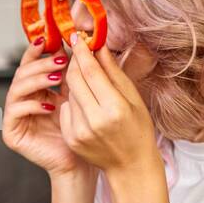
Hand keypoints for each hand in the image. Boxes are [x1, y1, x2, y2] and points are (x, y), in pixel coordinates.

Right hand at [2, 39, 89, 177]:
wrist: (79, 162)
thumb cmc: (81, 129)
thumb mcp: (77, 94)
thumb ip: (71, 72)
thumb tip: (75, 41)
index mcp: (35, 90)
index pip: (30, 64)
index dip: (35, 50)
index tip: (47, 38)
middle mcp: (22, 100)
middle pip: (22, 73)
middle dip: (41, 64)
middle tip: (60, 60)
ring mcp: (14, 117)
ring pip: (16, 89)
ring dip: (37, 80)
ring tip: (57, 78)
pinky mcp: (11, 133)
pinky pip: (15, 111)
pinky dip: (33, 105)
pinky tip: (50, 105)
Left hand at [60, 37, 158, 181]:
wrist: (130, 165)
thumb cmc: (137, 129)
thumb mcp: (133, 98)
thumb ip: (113, 73)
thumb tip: (99, 47)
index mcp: (114, 108)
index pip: (91, 72)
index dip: (82, 52)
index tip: (77, 37)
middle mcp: (94, 121)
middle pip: (74, 80)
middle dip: (74, 63)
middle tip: (78, 51)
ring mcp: (79, 131)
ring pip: (69, 94)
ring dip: (76, 83)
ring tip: (90, 84)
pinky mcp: (70, 138)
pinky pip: (66, 109)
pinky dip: (73, 102)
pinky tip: (87, 107)